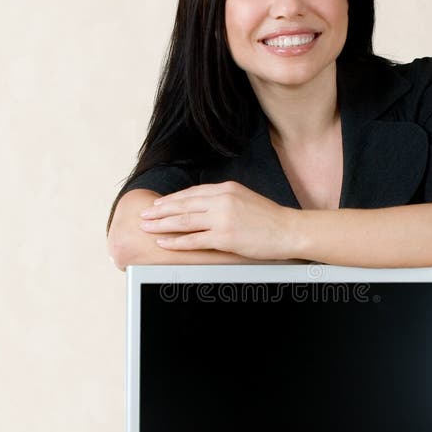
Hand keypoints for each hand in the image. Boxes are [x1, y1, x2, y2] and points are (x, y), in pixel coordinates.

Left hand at [138, 181, 298, 260]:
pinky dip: (175, 242)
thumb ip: (223, 200)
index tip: (157, 205)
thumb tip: (203, 206)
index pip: (191, 193)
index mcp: (226, 188)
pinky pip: (193, 240)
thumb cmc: (270, 219)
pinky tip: (163, 242)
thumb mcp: (245, 199)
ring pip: (184, 221)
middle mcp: (221, 200)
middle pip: (182, 205)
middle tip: (143, 216)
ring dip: (162, 225)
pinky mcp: (224, 237)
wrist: (289, 230)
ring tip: (146, 228)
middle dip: (159, 211)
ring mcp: (222, 219)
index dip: (171, 200)